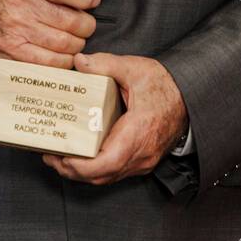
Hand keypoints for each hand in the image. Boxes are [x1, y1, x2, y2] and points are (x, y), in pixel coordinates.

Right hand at [0, 0, 98, 66]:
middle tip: (85, 24)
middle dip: (87, 25)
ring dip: (77, 44)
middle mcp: (20, 4)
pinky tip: (62, 53)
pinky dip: (63, 60)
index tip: (92, 0)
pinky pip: (50, 63)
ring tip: (74, 38)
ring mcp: (15, 31)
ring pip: (66, 45)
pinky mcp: (12, 53)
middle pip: (72, 22)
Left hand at [42, 52, 188, 185]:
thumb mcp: (136, 69)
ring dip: (81, 173)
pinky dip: (95, 169)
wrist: (190, 98)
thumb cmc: (166, 86)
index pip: (106, 162)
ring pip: (107, 178)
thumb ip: (106, 64)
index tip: (60, 157)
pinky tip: (81, 156)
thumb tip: (79, 63)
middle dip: (71, 170)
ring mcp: (142, 161)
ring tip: (59, 157)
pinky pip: (114, 172)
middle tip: (49, 156)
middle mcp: (141, 153)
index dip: (79, 166)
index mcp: (138, 132)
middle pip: (101, 176)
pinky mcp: (141, 161)